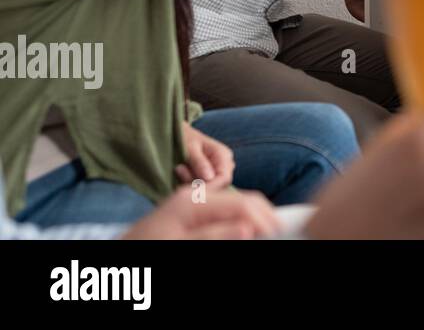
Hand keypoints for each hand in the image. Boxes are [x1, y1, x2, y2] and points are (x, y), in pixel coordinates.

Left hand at [123, 188, 279, 239]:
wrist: (117, 254)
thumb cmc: (143, 247)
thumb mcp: (179, 244)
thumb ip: (214, 236)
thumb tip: (249, 229)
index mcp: (193, 201)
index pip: (241, 203)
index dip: (264, 217)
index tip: (280, 233)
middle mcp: (194, 197)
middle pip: (241, 200)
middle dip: (262, 214)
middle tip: (278, 232)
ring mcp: (192, 204)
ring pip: (235, 206)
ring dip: (252, 218)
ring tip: (264, 232)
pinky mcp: (190, 213)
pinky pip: (223, 212)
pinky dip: (237, 220)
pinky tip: (243, 230)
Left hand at [176, 124, 234, 189]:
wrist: (179, 132)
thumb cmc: (185, 137)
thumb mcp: (190, 148)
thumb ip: (199, 162)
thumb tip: (210, 178)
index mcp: (223, 155)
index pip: (224, 178)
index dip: (210, 187)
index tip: (191, 189)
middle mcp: (225, 163)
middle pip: (217, 184)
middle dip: (198, 184)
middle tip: (179, 170)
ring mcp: (218, 169)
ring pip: (209, 186)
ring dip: (192, 182)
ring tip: (179, 168)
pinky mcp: (210, 174)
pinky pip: (203, 185)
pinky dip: (191, 182)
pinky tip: (181, 171)